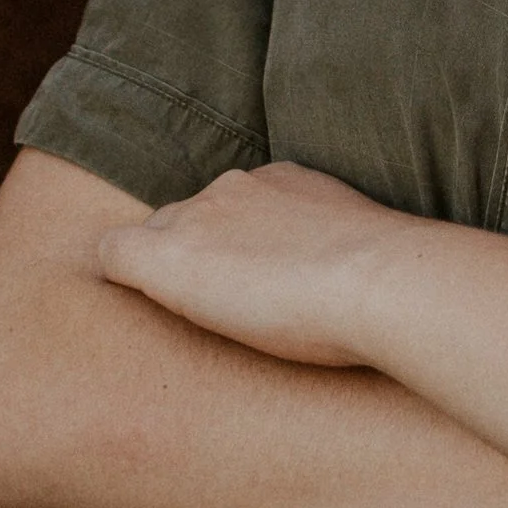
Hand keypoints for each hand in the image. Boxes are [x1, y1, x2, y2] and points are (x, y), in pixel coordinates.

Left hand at [97, 163, 418, 364]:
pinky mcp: (165, 256)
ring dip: (166, 276)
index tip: (253, 288)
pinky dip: (119, 281)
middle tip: (221, 312)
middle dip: (196, 260)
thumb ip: (345, 254)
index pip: (234, 208)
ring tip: (186, 324)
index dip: (234, 251)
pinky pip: (114, 257)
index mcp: (283, 183)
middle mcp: (233, 188)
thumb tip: (359, 284)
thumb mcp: (372, 252)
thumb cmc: (393, 284)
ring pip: (154, 240)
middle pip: (187, 220)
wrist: (380, 282)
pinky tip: (135, 318)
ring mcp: (196, 218)